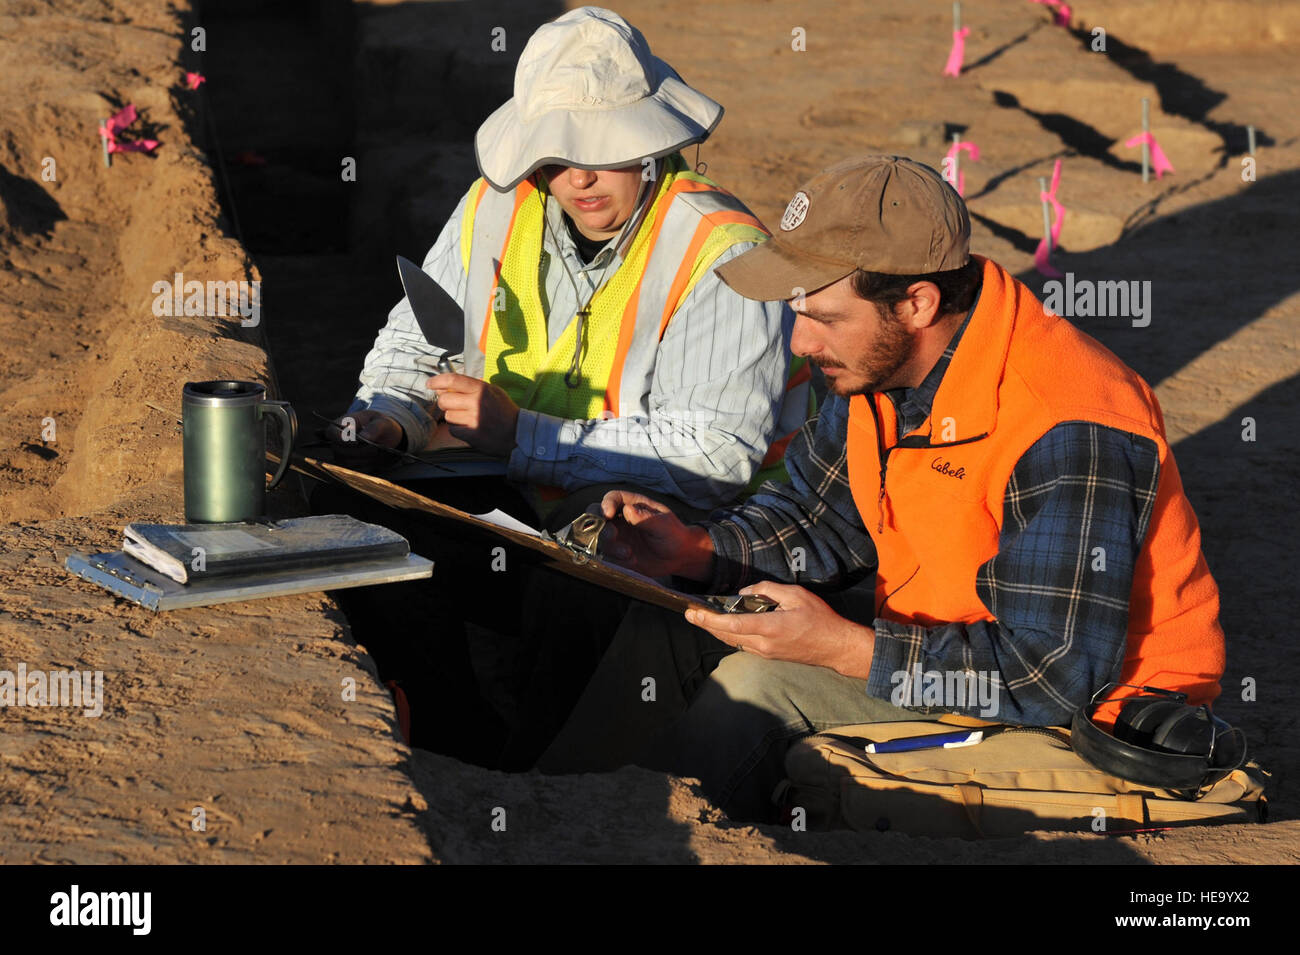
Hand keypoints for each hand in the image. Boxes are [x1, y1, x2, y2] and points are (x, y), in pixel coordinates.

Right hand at [327, 410, 402, 467]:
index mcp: (343, 424)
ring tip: (376, 452)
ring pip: (346, 462)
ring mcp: (343, 453)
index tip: (356, 442)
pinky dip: (366, 466)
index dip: (339, 439)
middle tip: (374, 448)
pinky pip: (354, 470)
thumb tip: (364, 437)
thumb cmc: (382, 425)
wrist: (387, 437)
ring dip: (363, 459)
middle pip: (338, 450)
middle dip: (358, 451)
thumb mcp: (383, 422)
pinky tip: (374, 459)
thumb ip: (374, 428)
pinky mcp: (350, 464)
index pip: (331, 432)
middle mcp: (339, 440)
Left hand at [427, 373, 518, 457]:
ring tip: (467, 419)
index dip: (437, 381)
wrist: (518, 432)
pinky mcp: (472, 434)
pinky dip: (458, 429)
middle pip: (444, 400)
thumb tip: (447, 385)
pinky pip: (453, 429)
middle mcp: (476, 402)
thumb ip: (472, 386)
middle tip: (455, 406)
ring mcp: (473, 419)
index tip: (430, 383)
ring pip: (448, 416)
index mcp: (481, 389)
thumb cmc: (504, 410)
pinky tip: (469, 428)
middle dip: (446, 403)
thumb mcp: (493, 391)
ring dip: (454, 417)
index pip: (453, 380)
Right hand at [595, 490, 714, 580]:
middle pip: (596, 516)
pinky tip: (632, 560)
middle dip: (599, 525)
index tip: (608, 514)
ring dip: (611, 546)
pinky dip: (616, 559)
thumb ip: (645, 518)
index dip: (606, 504)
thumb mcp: (663, 524)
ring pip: (600, 537)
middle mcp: (620, 519)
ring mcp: (617, 536)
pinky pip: (607, 555)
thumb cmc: (672, 534)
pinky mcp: (616, 553)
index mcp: (632, 504)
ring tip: (629, 553)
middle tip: (613, 536)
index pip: (612, 498)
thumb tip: (628, 510)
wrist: (677, 557)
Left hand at [684, 581, 875, 677]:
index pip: (733, 625)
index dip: (710, 620)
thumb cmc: (820, 619)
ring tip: (700, 618)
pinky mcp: (768, 655)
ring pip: (732, 642)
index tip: (694, 612)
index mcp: (771, 628)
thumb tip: (744, 592)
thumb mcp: (796, 595)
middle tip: (688, 613)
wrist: (835, 647)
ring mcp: (765, 653)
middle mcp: (764, 644)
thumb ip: (768, 590)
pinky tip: (723, 626)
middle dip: (705, 625)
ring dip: (715, 631)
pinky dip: (729, 635)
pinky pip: (742, 645)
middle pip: (726, 636)